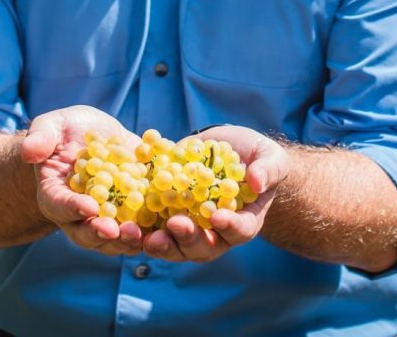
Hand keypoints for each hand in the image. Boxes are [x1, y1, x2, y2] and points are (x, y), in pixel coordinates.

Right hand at [22, 105, 143, 255]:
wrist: (89, 137)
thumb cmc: (64, 132)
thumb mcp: (51, 126)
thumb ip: (41, 137)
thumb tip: (30, 151)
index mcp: (56, 195)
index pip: (60, 206)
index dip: (73, 208)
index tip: (88, 207)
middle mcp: (80, 214)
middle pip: (87, 232)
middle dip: (102, 234)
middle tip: (117, 231)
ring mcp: (107, 216)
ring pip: (115, 237)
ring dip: (128, 240)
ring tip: (142, 235)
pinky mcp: (132, 209)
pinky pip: (141, 224)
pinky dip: (154, 228)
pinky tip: (166, 224)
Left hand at [141, 125, 289, 262]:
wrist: (227, 150)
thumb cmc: (255, 157)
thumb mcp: (269, 158)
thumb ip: (268, 169)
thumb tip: (256, 181)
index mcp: (243, 222)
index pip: (239, 230)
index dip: (230, 227)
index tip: (219, 218)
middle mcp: (214, 233)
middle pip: (202, 246)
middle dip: (188, 238)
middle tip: (176, 225)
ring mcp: (188, 226)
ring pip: (174, 244)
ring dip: (161, 244)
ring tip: (148, 237)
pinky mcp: (166, 213)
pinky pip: (152, 225)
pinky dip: (140, 226)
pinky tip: (127, 221)